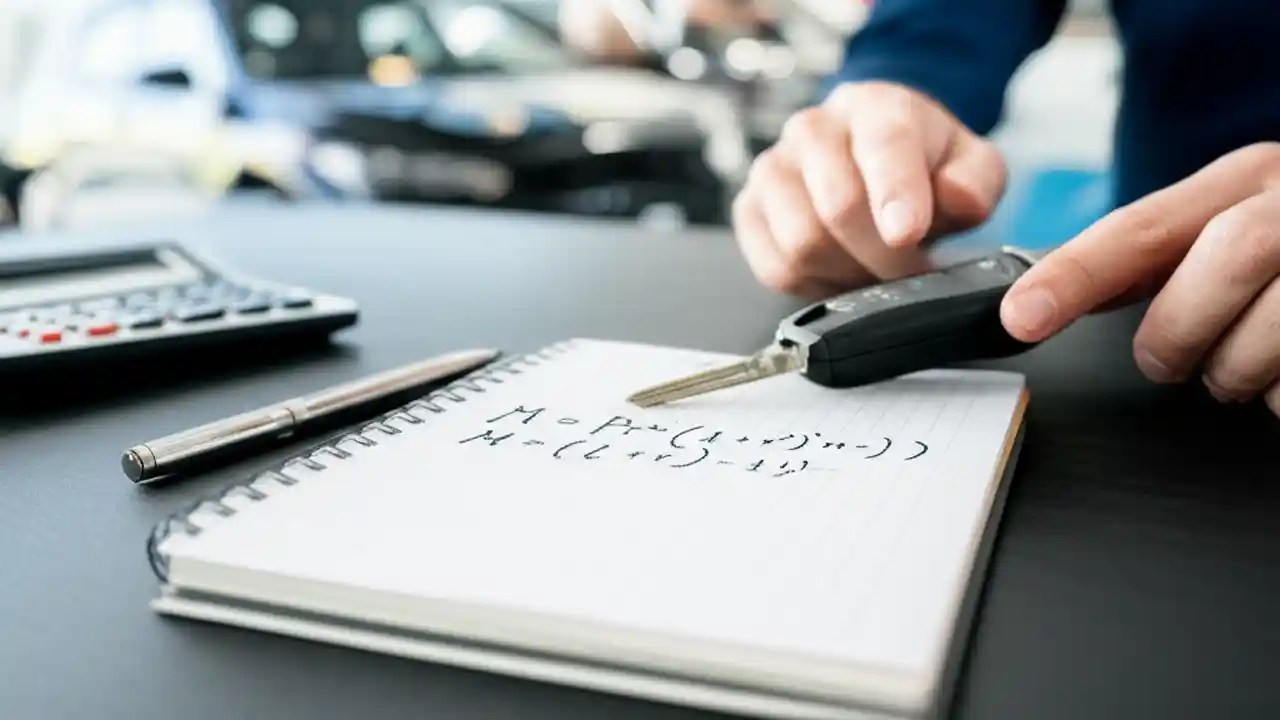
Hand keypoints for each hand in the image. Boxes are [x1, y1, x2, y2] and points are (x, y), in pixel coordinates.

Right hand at [734, 82, 1007, 297]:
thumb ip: (976, 180)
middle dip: (883, 256)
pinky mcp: (748, 210)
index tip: (906, 234)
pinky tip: (841, 271)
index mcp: (873, 106)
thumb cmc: (921, 164)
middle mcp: (813, 130)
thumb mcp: (970, 164)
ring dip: (848, 273)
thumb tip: (958, 199)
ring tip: (876, 269)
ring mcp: (772, 169)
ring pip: (802, 243)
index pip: (882, 147)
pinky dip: (815, 285)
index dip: (894, 194)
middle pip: (837, 206)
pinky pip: (776, 268)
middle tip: (912, 273)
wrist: (872, 157)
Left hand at [1001, 142, 1279, 415]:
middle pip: (1219, 266)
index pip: (1143, 225)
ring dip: (1237, 373)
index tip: (1022, 315)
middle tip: (1169, 359)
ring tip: (1243, 367)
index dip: (1075, 273)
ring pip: (1270, 332)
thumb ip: (1155, 256)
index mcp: (1247, 178)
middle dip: (1179, 331)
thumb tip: (1048, 292)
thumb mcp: (1230, 228)